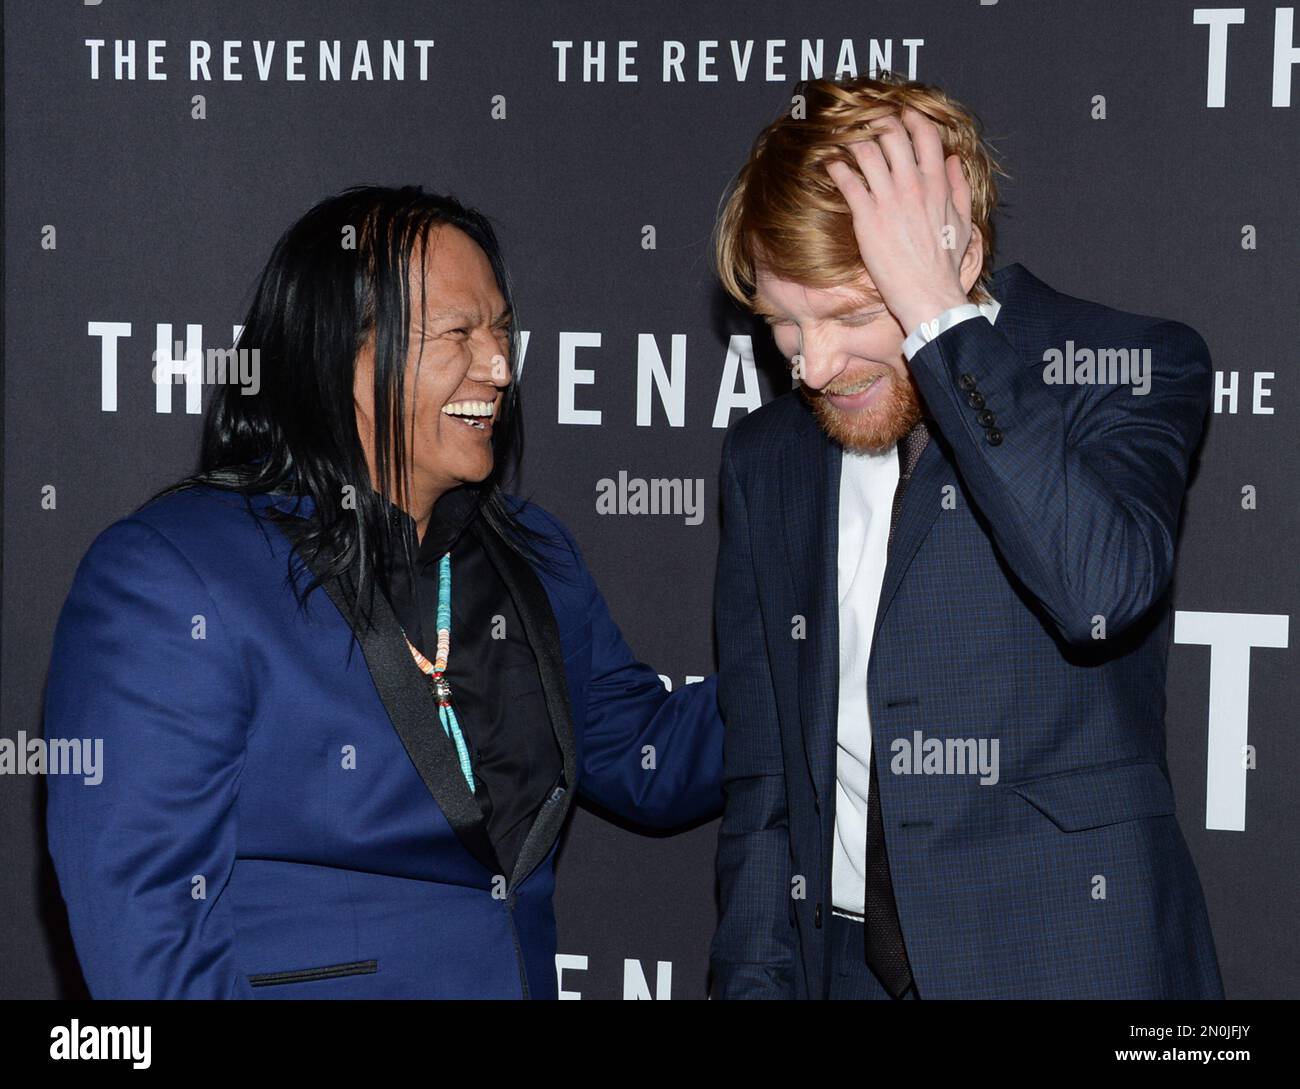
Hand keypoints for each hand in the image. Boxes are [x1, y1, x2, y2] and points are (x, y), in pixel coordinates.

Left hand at [824, 107, 975, 334]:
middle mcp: (912, 185)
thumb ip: (959, 187)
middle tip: (862, 120)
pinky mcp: (866, 217)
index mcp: (937, 183)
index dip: (910, 118)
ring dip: (850, 138)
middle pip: (892, 133)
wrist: (927, 294)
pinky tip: (828, 163)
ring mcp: (888, 199)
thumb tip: (954, 161)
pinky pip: (847, 180)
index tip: (899, 114)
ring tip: (840, 136)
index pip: (925, 135)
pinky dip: (835, 166)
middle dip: (875, 120)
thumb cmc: (944, 264)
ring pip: (866, 151)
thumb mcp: (963, 222)